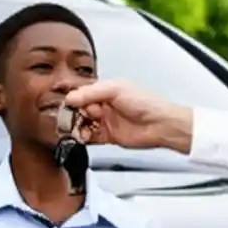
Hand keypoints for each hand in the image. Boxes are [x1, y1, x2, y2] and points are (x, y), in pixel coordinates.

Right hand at [63, 79, 192, 151]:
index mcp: (105, 90)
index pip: (82, 93)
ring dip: (77, 127)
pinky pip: (91, 137)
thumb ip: (91, 92)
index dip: (74, 99)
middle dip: (73, 114)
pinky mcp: (108, 136)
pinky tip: (82, 136)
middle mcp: (104, 105)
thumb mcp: (116, 89)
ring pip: (83, 124)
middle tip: (70, 118)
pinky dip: (84, 138)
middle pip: (80, 110)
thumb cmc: (146, 102)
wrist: (160, 124)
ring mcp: (106, 121)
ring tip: (76, 128)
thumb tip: (71, 97)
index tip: (66, 105)